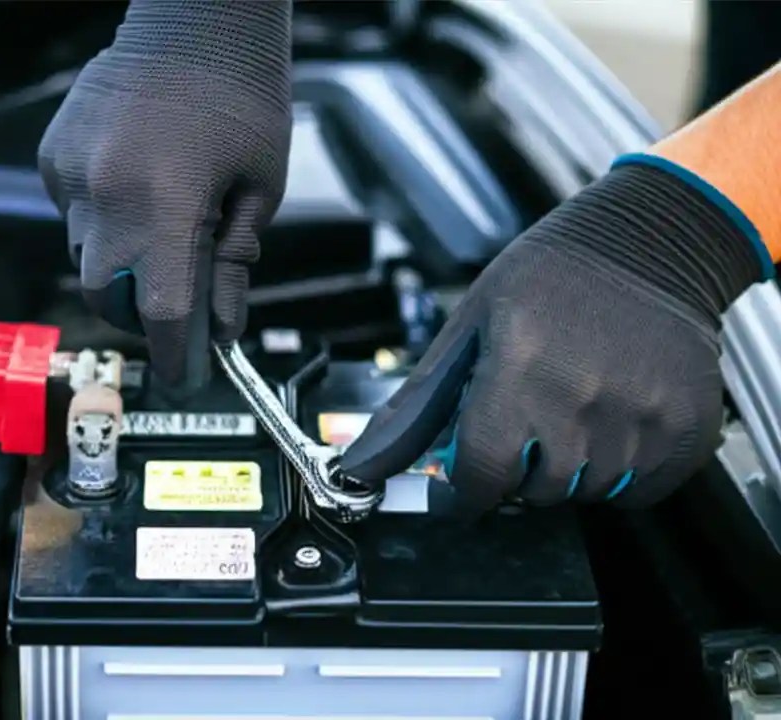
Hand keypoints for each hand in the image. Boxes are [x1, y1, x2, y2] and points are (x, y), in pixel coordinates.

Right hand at [37, 1, 291, 387]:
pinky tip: (136, 187)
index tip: (186, 375)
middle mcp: (103, 192)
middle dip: (142, 313)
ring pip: (86, 257)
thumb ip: (233, 261)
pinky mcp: (52, 157)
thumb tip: (222, 324)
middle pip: (108, 295)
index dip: (176, 354)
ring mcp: (69, 174)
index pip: (162, 311)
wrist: (194, 17)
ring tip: (163, 227)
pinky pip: (73, 216)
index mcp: (162, 201)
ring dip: (123, 264)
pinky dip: (104, 221)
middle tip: (181, 306)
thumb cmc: (241, 89)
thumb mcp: (259, 185)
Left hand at [339, 161, 766, 511]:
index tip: (462, 486)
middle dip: (516, 469)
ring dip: (567, 470)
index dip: (464, 491)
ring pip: (584, 493)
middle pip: (532, 490)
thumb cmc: (550, 278)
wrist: (650, 243)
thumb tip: (361, 466)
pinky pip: (638, 492)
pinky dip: (619, 473)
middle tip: (526, 421)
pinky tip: (611, 422)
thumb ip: (417, 406)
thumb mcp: (468, 327)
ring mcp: (638, 419)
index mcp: (519, 372)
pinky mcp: (683, 431)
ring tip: (572, 409)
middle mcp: (581, 401)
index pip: (481, 476)